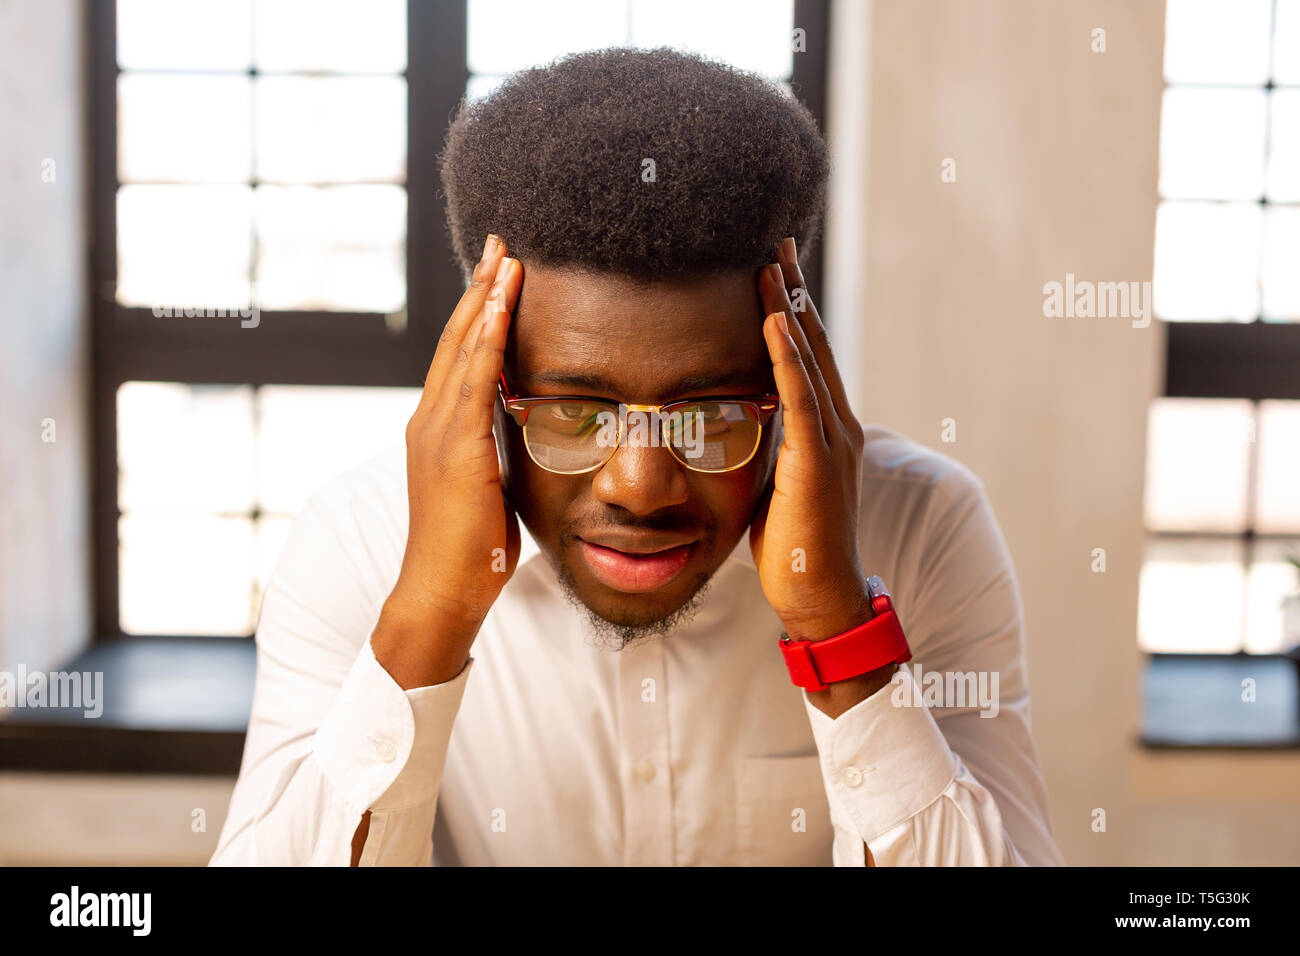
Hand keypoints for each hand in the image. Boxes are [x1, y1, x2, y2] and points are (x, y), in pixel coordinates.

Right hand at [372, 234, 523, 688]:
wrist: (442, 591)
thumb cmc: (470, 550)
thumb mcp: (487, 487)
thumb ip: (496, 452)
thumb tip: (522, 431)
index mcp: (438, 430)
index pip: (460, 358)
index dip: (479, 314)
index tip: (497, 276)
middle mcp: (430, 421)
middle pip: (457, 340)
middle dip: (479, 290)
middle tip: (499, 244)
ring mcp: (437, 432)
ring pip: (462, 350)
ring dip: (485, 301)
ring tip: (505, 258)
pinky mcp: (454, 448)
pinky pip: (472, 381)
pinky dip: (486, 339)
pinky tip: (500, 307)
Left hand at [749, 237, 873, 645]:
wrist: (820, 594)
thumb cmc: (794, 544)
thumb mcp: (779, 479)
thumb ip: (772, 443)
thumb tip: (744, 415)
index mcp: (827, 428)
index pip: (807, 355)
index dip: (789, 309)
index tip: (770, 265)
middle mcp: (838, 425)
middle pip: (814, 343)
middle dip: (793, 291)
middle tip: (772, 239)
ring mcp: (834, 441)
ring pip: (809, 360)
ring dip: (788, 309)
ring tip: (769, 262)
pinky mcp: (819, 462)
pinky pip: (803, 400)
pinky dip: (789, 358)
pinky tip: (774, 322)